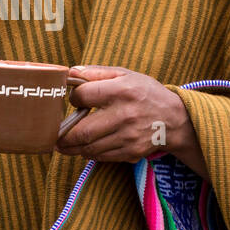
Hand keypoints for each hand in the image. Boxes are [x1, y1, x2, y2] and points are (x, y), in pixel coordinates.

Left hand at [55, 65, 209, 178]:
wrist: (175, 119)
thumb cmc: (146, 93)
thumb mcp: (126, 75)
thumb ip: (97, 73)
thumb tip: (70, 72)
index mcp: (122, 91)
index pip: (84, 96)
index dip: (73, 98)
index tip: (74, 100)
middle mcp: (125, 115)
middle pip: (83, 131)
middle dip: (63, 136)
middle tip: (54, 136)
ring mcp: (128, 136)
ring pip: (90, 148)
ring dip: (73, 148)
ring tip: (64, 144)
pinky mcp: (131, 152)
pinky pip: (102, 157)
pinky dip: (90, 153)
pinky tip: (86, 148)